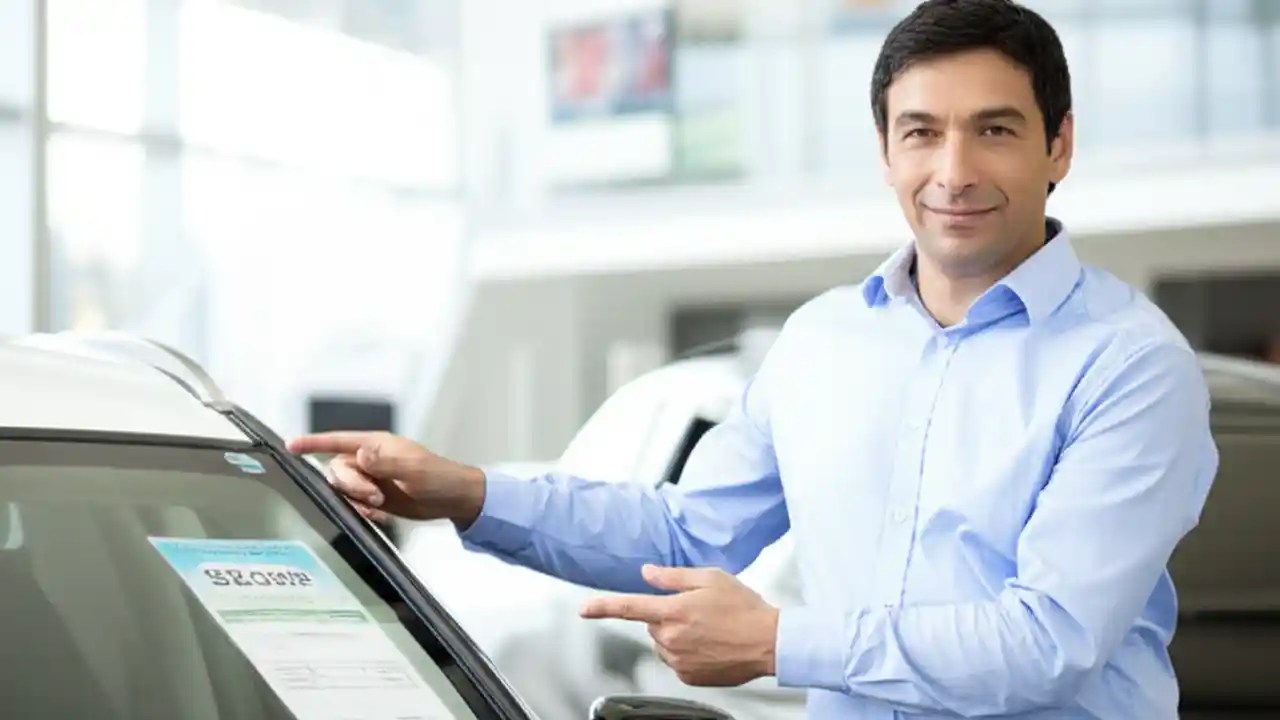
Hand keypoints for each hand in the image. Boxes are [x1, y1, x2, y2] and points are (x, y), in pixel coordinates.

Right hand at [287, 432, 485, 526]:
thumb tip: (361, 454)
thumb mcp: (414, 470)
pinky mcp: (374, 496)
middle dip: (351, 485)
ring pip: (343, 488)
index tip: (290, 445)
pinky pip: (353, 503)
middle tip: (375, 496)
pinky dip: (361, 510)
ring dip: (356, 499)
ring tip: (380, 505)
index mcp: (377, 445)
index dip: (313, 442)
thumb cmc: (439, 477)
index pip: (338, 440)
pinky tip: (378, 514)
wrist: (452, 499)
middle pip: (338, 469)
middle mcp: (369, 459)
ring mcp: (371, 478)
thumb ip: (386, 462)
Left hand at [580, 564, 779, 686]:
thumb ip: (673, 576)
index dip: (603, 607)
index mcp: (674, 611)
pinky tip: (709, 645)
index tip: (584, 609)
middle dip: (666, 615)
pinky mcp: (688, 677)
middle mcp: (672, 638)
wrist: (769, 642)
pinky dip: (686, 652)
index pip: (629, 607)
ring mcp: (679, 661)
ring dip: (676, 635)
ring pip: (662, 644)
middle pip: (652, 624)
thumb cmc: (744, 608)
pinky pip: (676, 660)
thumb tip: (647, 573)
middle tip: (698, 611)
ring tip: (708, 629)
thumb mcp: (710, 578)